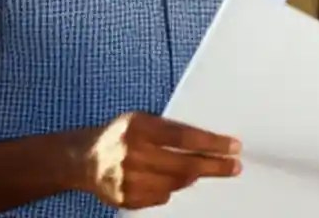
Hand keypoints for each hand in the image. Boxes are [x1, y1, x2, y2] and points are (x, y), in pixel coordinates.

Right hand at [78, 112, 241, 209]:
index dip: (212, 143)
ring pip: (176, 183)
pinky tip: (169, 178)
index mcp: (139, 128)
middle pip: (185, 164)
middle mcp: (133, 155)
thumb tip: (208, 142)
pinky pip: (162, 196)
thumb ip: (170, 128)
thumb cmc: (121, 135)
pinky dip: (171, 187)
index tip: (233, 147)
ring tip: (203, 169)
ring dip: (194, 176)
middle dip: (215, 166)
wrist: (84, 159)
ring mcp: (129, 180)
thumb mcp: (143, 119)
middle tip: (234, 167)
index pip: (184, 137)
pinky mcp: (127, 198)